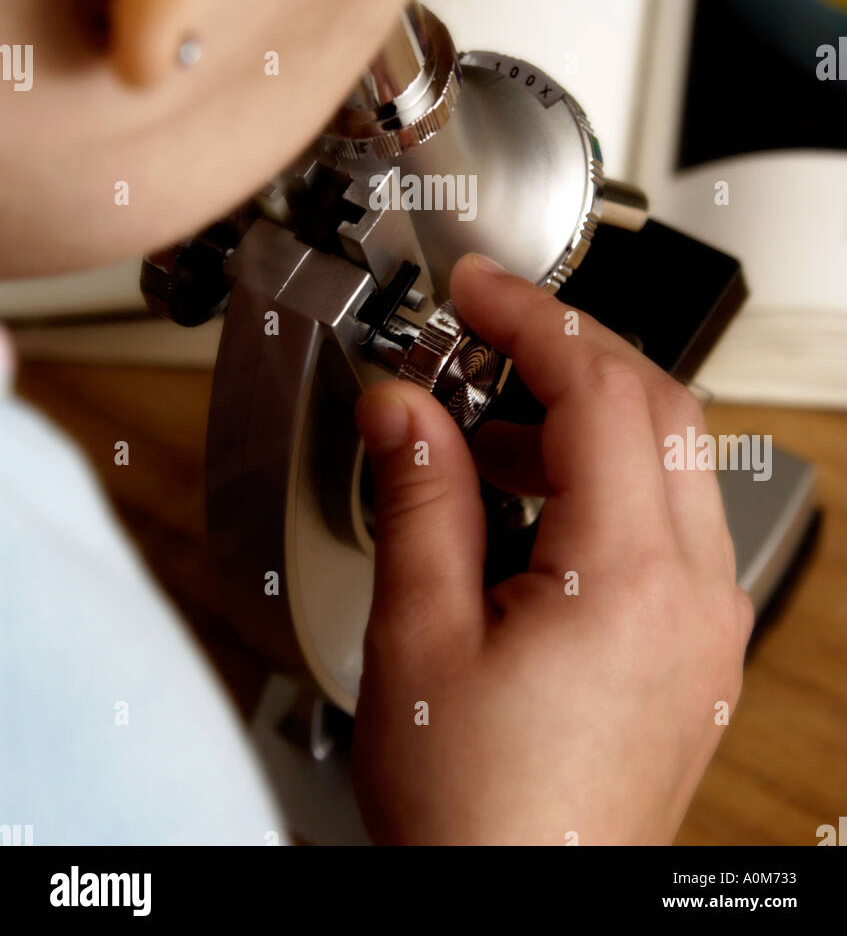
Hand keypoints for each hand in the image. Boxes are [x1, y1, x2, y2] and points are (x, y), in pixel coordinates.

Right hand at [352, 253, 753, 845]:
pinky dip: (604, 481)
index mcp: (632, 578)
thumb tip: (403, 405)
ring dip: (585, 418)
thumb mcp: (420, 639)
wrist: (519, 907)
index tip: (478, 288)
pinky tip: (529, 503)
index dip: (533, 319)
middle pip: (660, 406)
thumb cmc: (477, 815)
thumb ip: (419, 498)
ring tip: (484, 430)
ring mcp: (707, 624)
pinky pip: (670, 522)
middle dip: (569, 352)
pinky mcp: (696, 650)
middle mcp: (696, 594)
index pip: (602, 390)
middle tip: (484, 335)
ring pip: (672, 460)